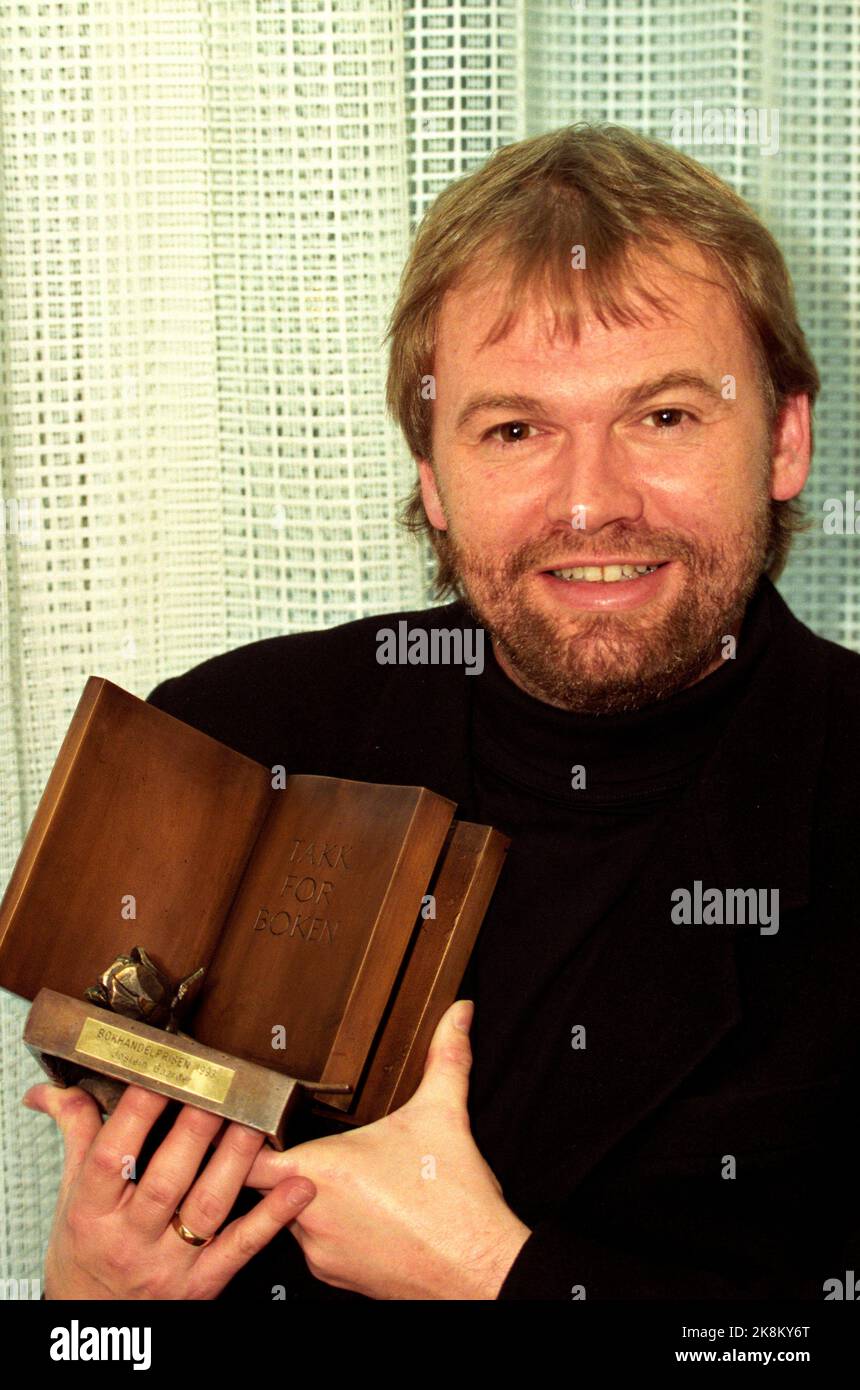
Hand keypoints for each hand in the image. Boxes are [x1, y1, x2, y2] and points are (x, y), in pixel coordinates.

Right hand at [21, 1080, 315, 1298]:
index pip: (112, 1157)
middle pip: (165, 1179)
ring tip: (257, 1121)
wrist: (93, 1325)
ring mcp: (169, 1265)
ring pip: (207, 1207)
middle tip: (221, 1087)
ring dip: (237, 1159)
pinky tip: (297, 1187)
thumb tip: (56, 1088)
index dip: (138, 1113)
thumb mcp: (71, 1197)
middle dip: (196, 1129)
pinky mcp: (203, 1284)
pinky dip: (273, 1216)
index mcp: (91, 1214)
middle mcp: (129, 1240)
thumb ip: (78, 1135)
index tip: (164, 1075)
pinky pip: (241, 1247)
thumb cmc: (84, 1254)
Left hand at [241, 1000, 531, 1298]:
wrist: (478, 1269)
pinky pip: (318, 1247)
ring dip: (313, 1197)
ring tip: (353, 1180)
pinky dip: (333, 1229)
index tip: (250, 1120)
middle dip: (293, 1162)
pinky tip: (366, 1212)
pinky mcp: (336, 1278)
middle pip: (273, 1183)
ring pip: (295, 1216)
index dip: (243, 1136)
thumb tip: (458, 1014)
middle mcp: (311, 1214)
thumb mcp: (445, 1113)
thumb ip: (446, 1054)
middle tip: (319, 1144)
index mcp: (323, 1169)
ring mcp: (321, 1252)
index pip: (249, 1154)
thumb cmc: (454, 1204)